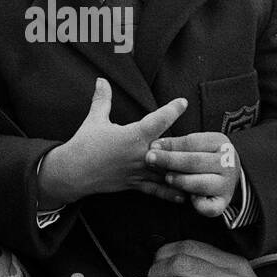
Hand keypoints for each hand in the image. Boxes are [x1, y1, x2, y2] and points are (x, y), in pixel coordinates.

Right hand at [37, 78, 187, 207]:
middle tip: (203, 142)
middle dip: (185, 146)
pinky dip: (170, 193)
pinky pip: (156, 190)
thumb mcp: (94, 119)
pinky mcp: (134, 184)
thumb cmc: (83, 145)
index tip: (183, 102)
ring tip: (202, 173)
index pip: (156, 120)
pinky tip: (184, 195)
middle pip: (169, 150)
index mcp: (132, 135)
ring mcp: (138, 171)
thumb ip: (102, 99)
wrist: (72, 173)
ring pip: (166, 172)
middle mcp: (139, 154)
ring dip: (183, 172)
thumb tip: (101, 80)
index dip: (171, 110)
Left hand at [144, 132, 238, 217]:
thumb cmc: (204, 157)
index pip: (192, 143)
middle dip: (170, 160)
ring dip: (181, 181)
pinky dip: (197, 205)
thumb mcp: (195, 145)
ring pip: (201, 184)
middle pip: (195, 162)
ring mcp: (226, 185)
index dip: (171, 145)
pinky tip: (186, 198)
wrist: (226, 175)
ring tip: (166, 178)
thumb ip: (176, 145)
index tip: (152, 146)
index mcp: (220, 143)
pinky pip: (209, 208)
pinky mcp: (222, 203)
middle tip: (150, 159)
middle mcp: (228, 164)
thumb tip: (155, 146)